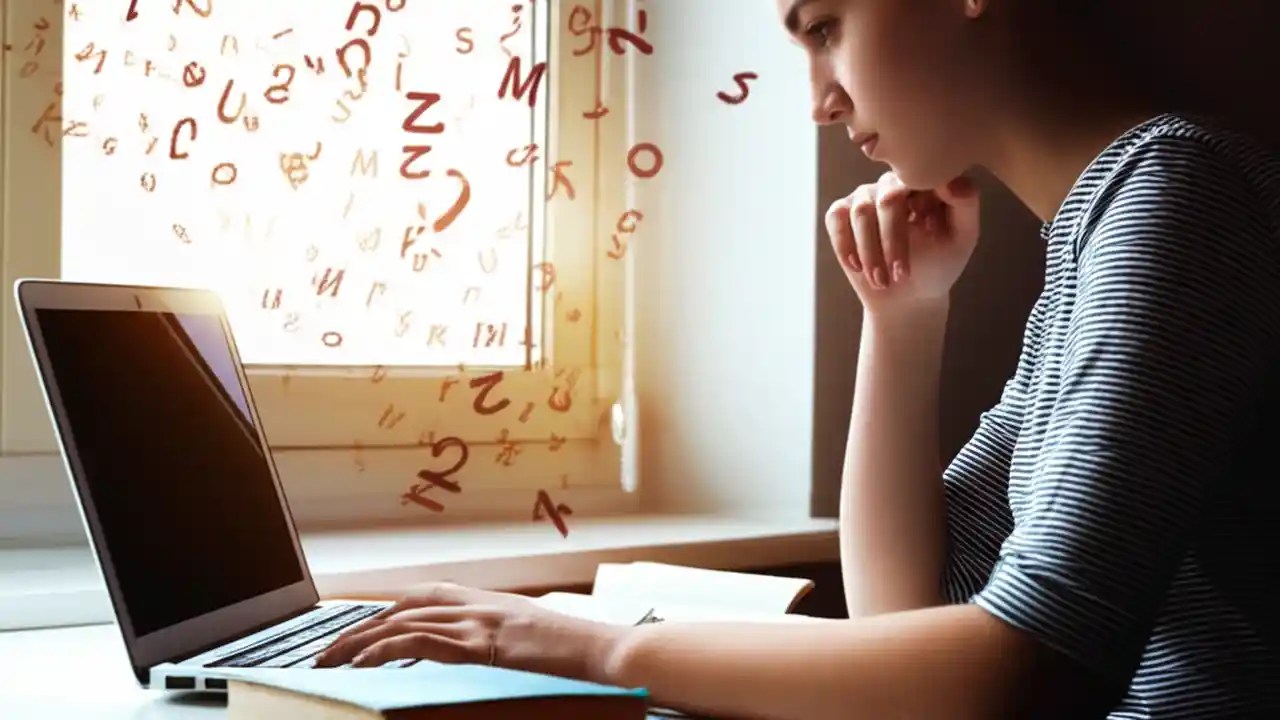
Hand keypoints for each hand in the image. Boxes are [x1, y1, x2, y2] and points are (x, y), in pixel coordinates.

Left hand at [313, 582, 625, 682]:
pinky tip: (363, 663)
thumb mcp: (528, 638)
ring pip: (403, 623)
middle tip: (325, 653)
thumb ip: (496, 637)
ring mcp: (479, 621)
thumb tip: (475, 652)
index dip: (383, 612)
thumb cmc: (573, 652)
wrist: (602, 650)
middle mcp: (477, 604)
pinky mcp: (482, 643)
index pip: (421, 598)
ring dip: (358, 642)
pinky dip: (387, 651)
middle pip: (402, 610)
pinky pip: (423, 643)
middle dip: (358, 630)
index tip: (355, 630)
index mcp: (487, 601)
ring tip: (328, 661)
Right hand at [825, 172, 980, 313]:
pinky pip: (836, 218)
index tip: (931, 237)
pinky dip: (846, 245)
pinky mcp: (841, 212)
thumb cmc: (939, 264)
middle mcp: (893, 182)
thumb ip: (966, 203)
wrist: (908, 297)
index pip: (920, 177)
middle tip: (901, 275)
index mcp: (924, 181)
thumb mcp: (963, 236)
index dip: (923, 209)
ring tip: (882, 281)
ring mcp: (865, 195)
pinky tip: (858, 267)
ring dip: (871, 252)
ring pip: (861, 211)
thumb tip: (948, 179)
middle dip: (893, 240)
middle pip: (888, 197)